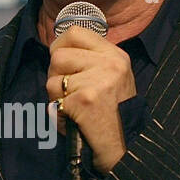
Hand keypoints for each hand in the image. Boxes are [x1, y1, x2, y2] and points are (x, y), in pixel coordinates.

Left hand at [47, 25, 136, 172]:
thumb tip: (58, 48)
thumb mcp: (112, 77)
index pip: (75, 32)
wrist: (127, 147)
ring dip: (57, 97)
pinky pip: (54, 101)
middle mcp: (109, 64)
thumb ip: (90, 60)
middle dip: (56, 76)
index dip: (59, 45)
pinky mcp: (85, 100)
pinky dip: (59, 115)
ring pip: (52, 80)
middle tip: (69, 93)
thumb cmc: (114, 114)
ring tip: (75, 109)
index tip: (61, 63)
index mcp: (115, 55)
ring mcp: (98, 81)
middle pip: (58, 56)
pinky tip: (75, 121)